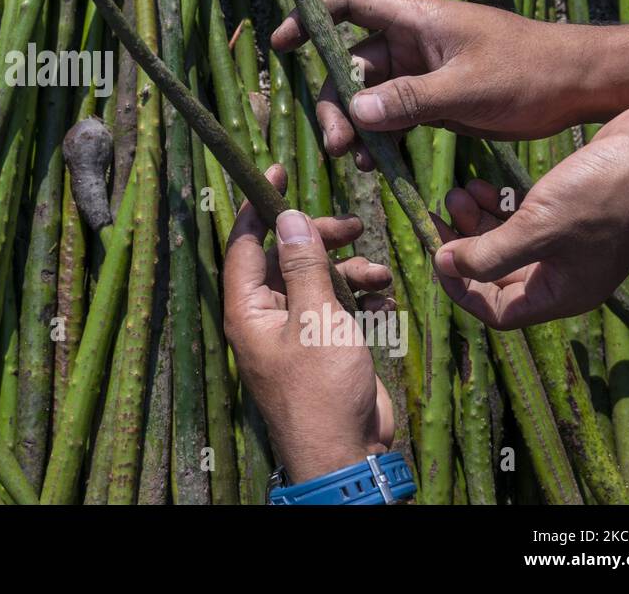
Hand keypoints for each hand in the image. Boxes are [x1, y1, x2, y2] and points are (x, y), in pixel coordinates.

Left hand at [224, 164, 394, 482]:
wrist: (348, 456)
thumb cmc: (323, 393)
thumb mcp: (317, 319)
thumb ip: (305, 266)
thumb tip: (289, 218)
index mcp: (248, 310)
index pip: (243, 244)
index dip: (259, 207)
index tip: (277, 172)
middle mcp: (266, 318)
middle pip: (286, 258)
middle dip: (320, 240)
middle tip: (352, 227)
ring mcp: (296, 334)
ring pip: (317, 281)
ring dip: (350, 272)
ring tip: (380, 275)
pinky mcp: (324, 348)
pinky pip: (338, 309)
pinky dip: (360, 300)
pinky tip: (384, 303)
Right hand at [270, 0, 628, 169]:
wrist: (581, 85)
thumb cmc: (531, 71)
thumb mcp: (467, 87)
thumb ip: (410, 100)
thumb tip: (354, 111)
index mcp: (417, 20)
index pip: (350, 3)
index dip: (311, 16)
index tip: (282, 44)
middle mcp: (413, 42)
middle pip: (351, 63)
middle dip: (337, 102)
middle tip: (337, 144)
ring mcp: (423, 71)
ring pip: (370, 95)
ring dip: (356, 126)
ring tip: (356, 161)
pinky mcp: (436, 99)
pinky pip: (394, 115)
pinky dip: (381, 137)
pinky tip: (376, 164)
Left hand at [434, 96, 628, 328]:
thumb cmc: (605, 195)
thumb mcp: (538, 229)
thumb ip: (488, 254)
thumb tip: (444, 264)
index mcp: (561, 293)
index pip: (497, 311)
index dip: (460, 289)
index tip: (435, 254)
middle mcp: (565, 274)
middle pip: (497, 276)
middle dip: (464, 248)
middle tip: (437, 216)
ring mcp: (569, 243)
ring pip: (507, 244)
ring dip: (476, 223)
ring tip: (457, 192)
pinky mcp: (570, 212)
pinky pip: (522, 220)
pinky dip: (497, 207)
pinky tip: (480, 185)